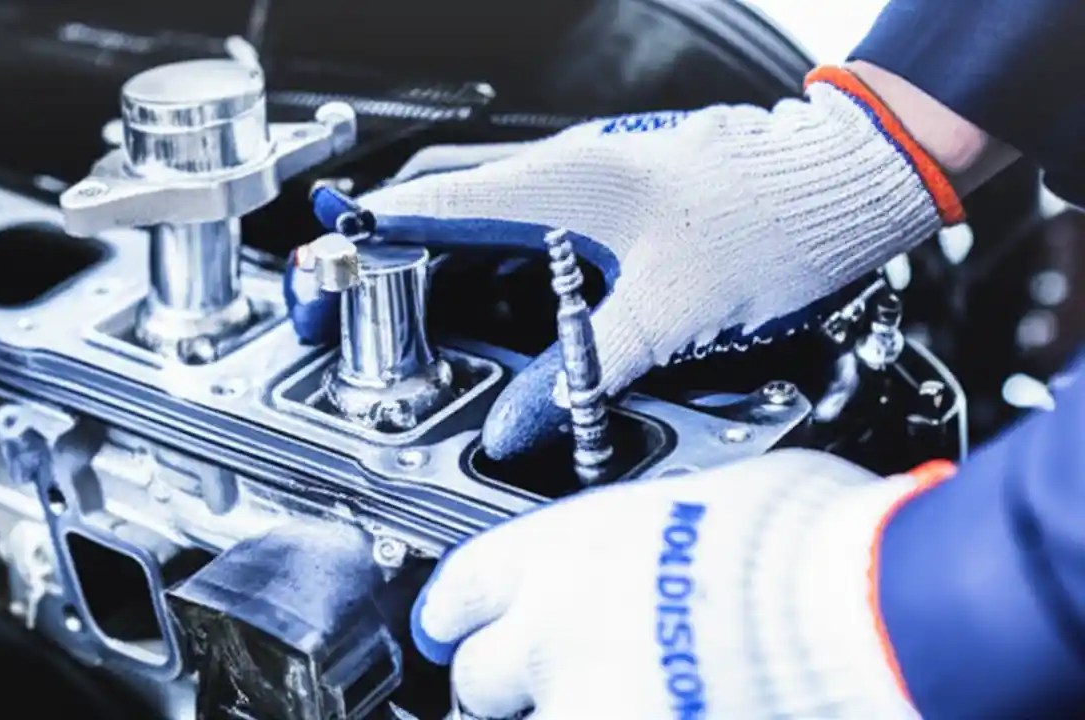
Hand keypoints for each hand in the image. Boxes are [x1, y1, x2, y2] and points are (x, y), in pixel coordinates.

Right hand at [306, 67, 961, 459]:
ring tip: (407, 314)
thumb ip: (579, 373)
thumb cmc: (767, 225)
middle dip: (391, 257)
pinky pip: (528, 232)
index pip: (431, 206)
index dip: (369, 241)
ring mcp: (586, 185)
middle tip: (353, 307)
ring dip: (442, 263)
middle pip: (445, 209)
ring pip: (486, 221)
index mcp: (559, 181)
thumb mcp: (664, 314)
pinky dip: (495, 269)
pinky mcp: (613, 204)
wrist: (842, 186)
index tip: (327, 272)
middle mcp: (563, 172)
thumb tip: (518, 424)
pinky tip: (494, 307)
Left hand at [412, 450, 924, 718]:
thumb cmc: (814, 537)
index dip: (453, 611)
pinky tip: (661, 712)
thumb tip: (666, 538)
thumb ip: (655, 534)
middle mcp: (557, 634)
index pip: (462, 587)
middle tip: (539, 679)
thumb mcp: (709, 499)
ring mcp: (590, 707)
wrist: (874, 607)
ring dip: (555, 713)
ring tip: (606, 694)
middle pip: (476, 675)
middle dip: (502, 680)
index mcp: (568, 552)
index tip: (449, 626)